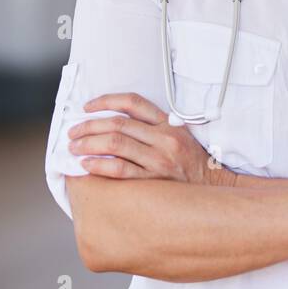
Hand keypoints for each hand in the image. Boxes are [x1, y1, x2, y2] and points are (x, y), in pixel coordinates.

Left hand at [67, 92, 235, 186]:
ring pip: (115, 144)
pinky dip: (99, 166)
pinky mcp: (154, 181)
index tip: (88, 107)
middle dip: (89, 126)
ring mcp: (159, 160)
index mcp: (169, 124)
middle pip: (118, 124)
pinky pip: (120, 170)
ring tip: (74, 148)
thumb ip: (155, 127)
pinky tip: (86, 166)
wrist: (213, 188)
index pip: (133, 102)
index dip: (106, 101)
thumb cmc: (193, 164)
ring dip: (88, 144)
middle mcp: (164, 138)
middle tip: (73, 132)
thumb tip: (117, 124)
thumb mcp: (180, 136)